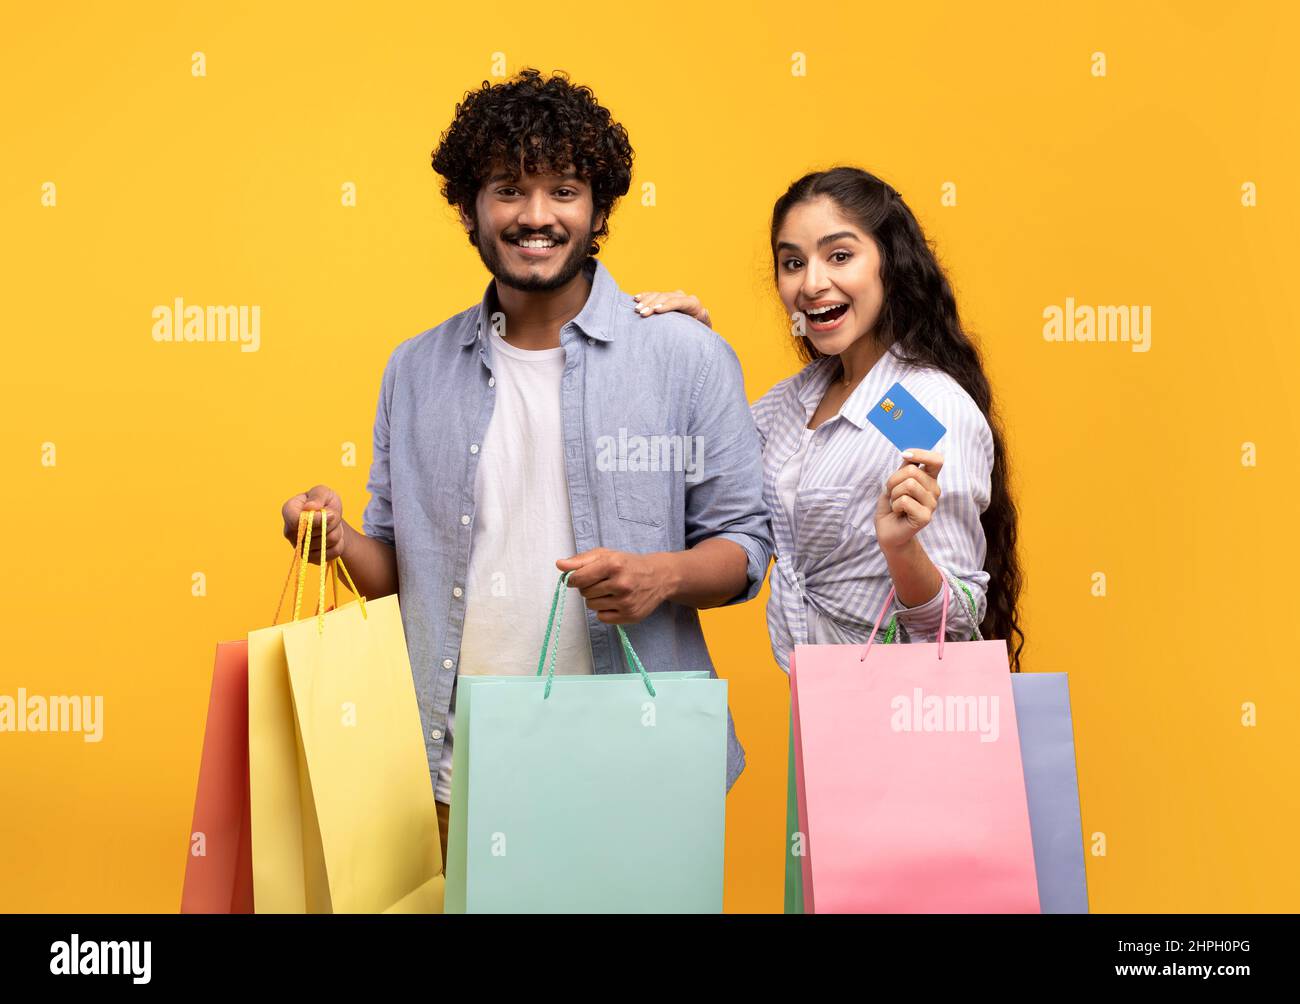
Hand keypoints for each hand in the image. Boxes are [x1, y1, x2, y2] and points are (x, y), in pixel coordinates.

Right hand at [281, 485, 346, 563]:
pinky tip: (335, 537)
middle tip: (333, 516)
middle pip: (314, 533)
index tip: (331, 514)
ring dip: (337, 533)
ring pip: (325, 544)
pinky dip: (339, 545)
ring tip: (334, 526)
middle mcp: (289, 531)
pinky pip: (330, 554)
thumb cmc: (324, 502)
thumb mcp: (323, 492)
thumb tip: (310, 508)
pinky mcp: (309, 558)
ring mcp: (298, 547)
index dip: (316, 520)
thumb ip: (317, 496)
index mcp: (289, 511)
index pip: (296, 521)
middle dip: (331, 523)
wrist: (330, 519)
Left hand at [556, 547, 670, 623]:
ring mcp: (626, 602)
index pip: (578, 578)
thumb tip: (559, 565)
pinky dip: (605, 611)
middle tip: (602, 582)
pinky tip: (616, 601)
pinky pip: (602, 618)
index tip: (578, 578)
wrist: (659, 577)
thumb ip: (581, 560)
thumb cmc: (628, 564)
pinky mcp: (630, 616)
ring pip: (592, 606)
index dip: (574, 579)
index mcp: (613, 565)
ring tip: (610, 591)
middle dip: (588, 588)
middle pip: (584, 593)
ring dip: (596, 599)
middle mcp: (621, 584)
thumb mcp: (606, 555)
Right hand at [631, 290, 711, 328]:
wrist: (694, 328)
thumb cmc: (698, 330)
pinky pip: (653, 295)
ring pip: (658, 295)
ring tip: (637, 309)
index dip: (667, 305)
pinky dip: (645, 296)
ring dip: (646, 301)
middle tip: (642, 313)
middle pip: (666, 298)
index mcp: (692, 303)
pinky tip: (636, 299)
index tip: (656, 310)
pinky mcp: (664, 298)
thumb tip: (704, 312)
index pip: (679, 302)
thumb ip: (704, 320)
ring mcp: (672, 296)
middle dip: (653, 305)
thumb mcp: (703, 326)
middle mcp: (682, 297)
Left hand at [874, 449, 943, 552]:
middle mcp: (934, 490)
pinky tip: (899, 513)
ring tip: (896, 504)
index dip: (921, 454)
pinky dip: (894, 506)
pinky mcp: (926, 517)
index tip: (904, 455)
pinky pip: (904, 501)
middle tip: (892, 492)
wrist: (888, 531)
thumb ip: (904, 468)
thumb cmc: (892, 506)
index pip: (936, 460)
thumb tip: (908, 454)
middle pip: (912, 471)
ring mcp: (932, 504)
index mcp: (929, 479)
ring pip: (908, 484)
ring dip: (894, 494)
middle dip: (893, 480)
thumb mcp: (895, 483)